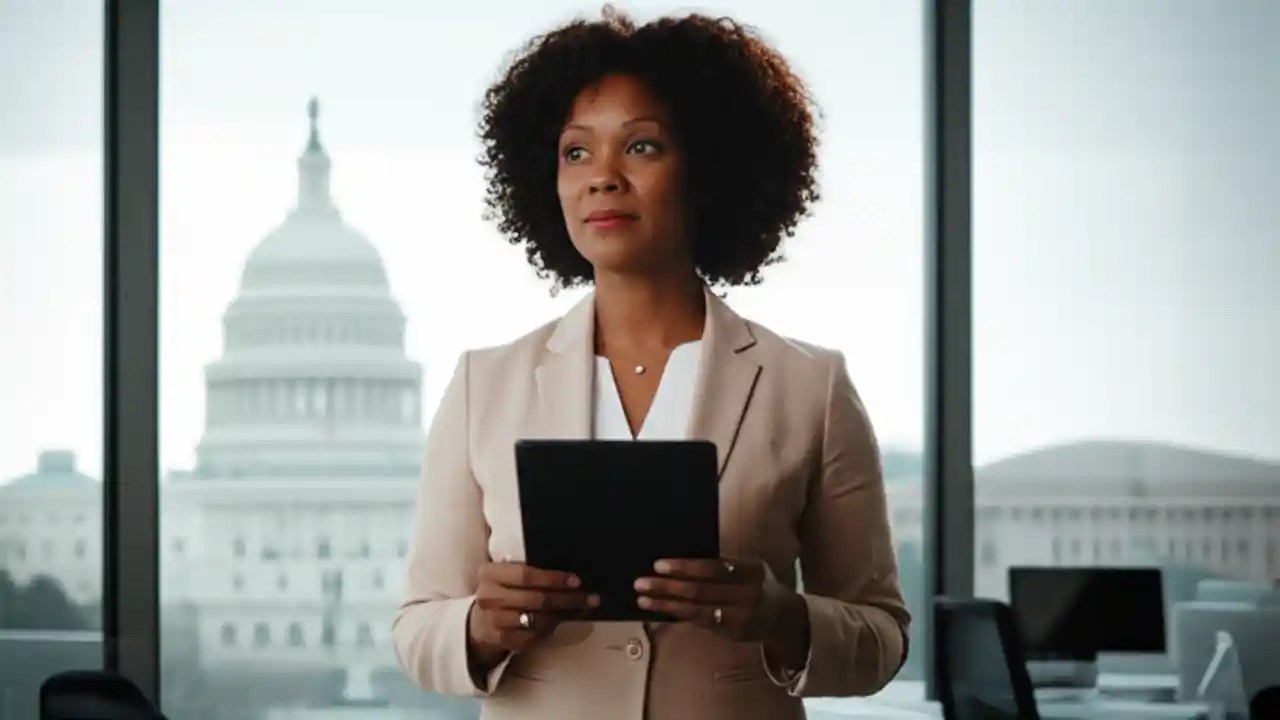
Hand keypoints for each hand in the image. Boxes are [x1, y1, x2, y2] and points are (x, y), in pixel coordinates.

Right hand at [468, 561, 599, 661]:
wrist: (477, 623)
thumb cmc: (500, 593)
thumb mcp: (504, 575)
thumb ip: (528, 572)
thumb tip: (568, 576)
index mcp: (490, 573)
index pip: (525, 575)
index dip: (553, 578)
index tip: (576, 580)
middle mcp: (489, 597)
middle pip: (535, 599)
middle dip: (567, 598)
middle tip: (590, 597)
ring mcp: (494, 621)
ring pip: (537, 619)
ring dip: (563, 615)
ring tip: (581, 609)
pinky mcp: (501, 640)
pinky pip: (533, 636)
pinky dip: (551, 630)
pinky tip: (561, 623)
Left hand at [633, 557, 797, 643]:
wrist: (785, 618)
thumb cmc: (760, 584)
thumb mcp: (751, 568)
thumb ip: (725, 565)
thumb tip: (683, 560)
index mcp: (751, 571)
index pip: (714, 568)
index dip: (686, 567)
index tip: (659, 564)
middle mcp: (747, 594)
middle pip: (701, 590)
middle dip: (668, 586)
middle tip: (641, 582)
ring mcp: (739, 617)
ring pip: (696, 610)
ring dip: (666, 604)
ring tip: (642, 599)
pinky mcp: (732, 633)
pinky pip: (700, 622)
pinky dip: (678, 615)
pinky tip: (660, 610)